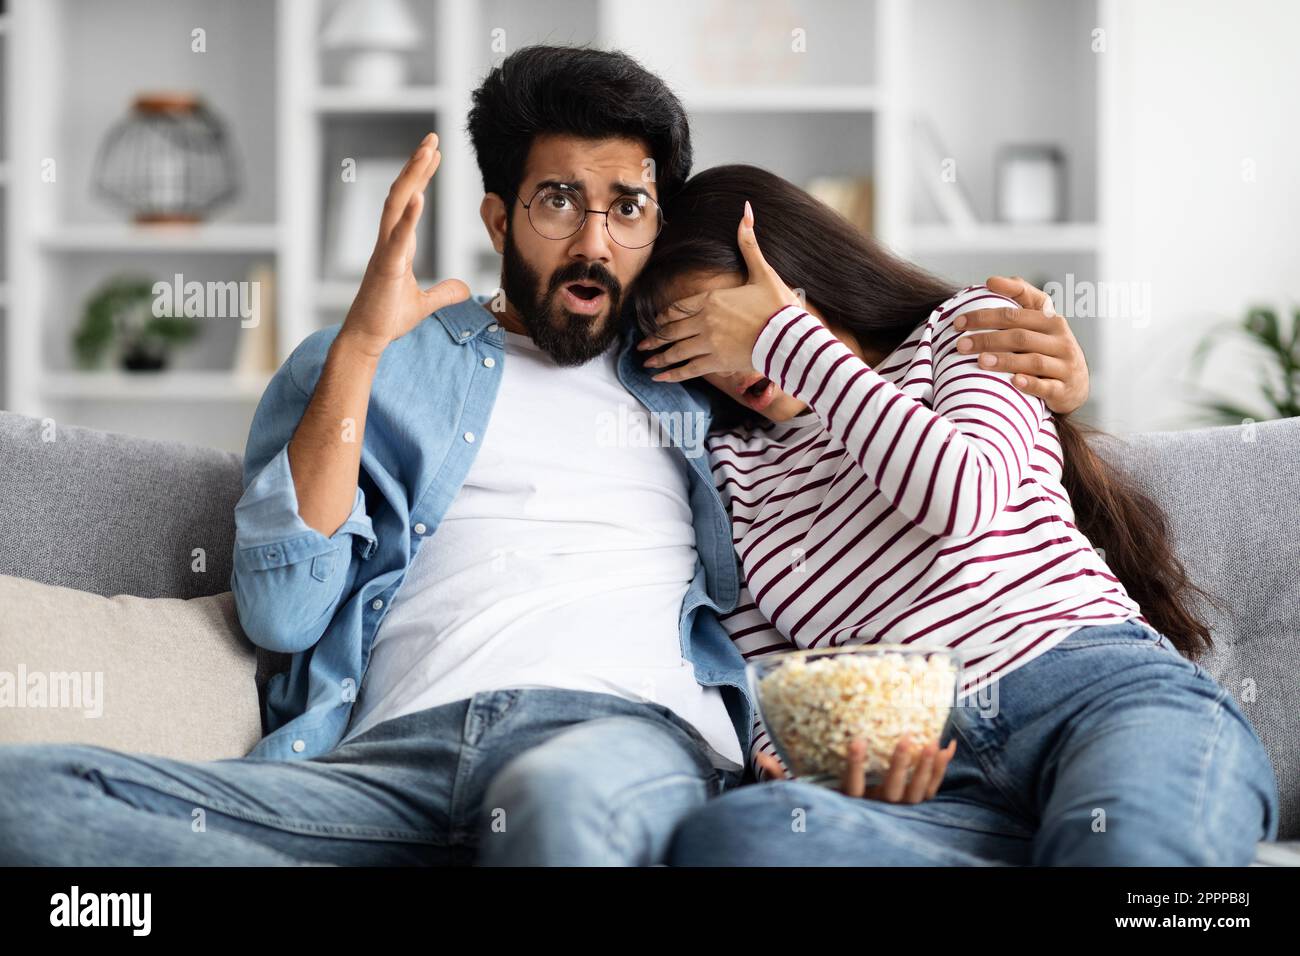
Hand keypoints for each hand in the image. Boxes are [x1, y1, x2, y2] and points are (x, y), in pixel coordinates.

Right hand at [340, 132, 470, 357]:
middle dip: (416, 165)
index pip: (410, 201)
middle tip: (431, 138)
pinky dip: (409, 217)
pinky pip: (397, 238)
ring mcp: (385, 252)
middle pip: (402, 194)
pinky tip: (420, 196)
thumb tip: (465, 288)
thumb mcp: (426, 304)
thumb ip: (445, 292)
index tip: (433, 153)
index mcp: (397, 245)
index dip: (421, 177)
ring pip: (397, 206)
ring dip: (411, 178)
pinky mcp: (385, 267)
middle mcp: (389, 241)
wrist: (368, 339)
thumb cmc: (388, 318)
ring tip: (425, 152)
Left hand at [637, 201, 801, 380]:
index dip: (666, 315)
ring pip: (676, 350)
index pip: (680, 306)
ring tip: (647, 362)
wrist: (790, 337)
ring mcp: (709, 342)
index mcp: (712, 299)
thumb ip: (749, 244)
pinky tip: (660, 378)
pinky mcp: (716, 362)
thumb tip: (747, 210)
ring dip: (659, 357)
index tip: (657, 321)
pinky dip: (672, 374)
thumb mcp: (762, 271)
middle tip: (641, 345)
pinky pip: (688, 369)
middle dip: (655, 338)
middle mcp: (705, 320)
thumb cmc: (778, 305)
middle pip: (672, 329)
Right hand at [756, 734, 957, 802]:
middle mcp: (877, 810)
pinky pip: (932, 792)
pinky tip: (947, 747)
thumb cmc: (828, 806)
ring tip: (931, 743)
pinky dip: (940, 771)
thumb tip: (759, 755)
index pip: (853, 788)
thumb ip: (783, 777)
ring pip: (917, 795)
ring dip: (926, 769)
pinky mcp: (915, 807)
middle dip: (900, 766)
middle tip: (906, 739)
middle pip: (892, 792)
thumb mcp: (805, 794)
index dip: (856, 767)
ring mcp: (899, 811)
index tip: (856, 741)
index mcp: (852, 806)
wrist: (854, 835)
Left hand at [953, 276, 1089, 413]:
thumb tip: (992, 281)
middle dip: (987, 338)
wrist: (1076, 384)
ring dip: (1005, 360)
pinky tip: (1013, 381)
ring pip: (1033, 360)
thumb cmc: (1048, 347)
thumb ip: (1020, 298)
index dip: (986, 315)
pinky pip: (1046, 386)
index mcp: (1050, 320)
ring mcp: (1064, 365)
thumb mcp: (1040, 322)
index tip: (959, 320)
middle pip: (1020, 336)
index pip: (1014, 313)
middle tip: (960, 344)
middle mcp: (1060, 340)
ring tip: (980, 361)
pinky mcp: (1064, 389)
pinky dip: (1030, 383)